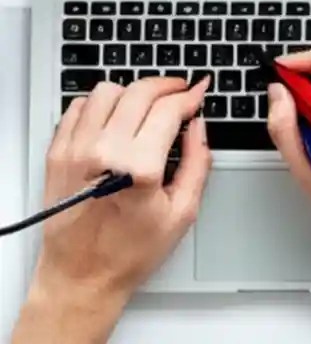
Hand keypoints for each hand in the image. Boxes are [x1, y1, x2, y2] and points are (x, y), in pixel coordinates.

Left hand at [14, 77, 210, 343]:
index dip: (191, 95)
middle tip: (180, 92)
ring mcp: (76, 151)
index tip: (199, 91)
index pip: (169, 109)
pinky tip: (114, 117)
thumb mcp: (182, 212)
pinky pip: (77, 108)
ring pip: (106, 92)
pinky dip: (99, 104)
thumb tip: (199, 127)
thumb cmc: (129, 253)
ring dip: (131, 92)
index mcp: (139, 169)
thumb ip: (197, 162)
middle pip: (139, 92)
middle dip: (166, 86)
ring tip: (146, 105)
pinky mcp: (57, 154)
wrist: (82, 276)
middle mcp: (103, 153)